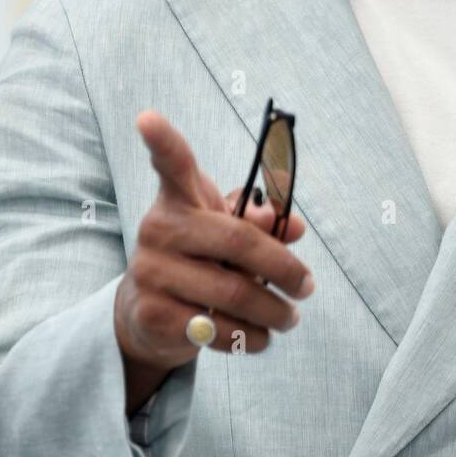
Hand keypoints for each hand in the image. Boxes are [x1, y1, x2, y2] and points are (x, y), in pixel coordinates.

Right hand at [115, 111, 313, 406]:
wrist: (147, 316)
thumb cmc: (199, 260)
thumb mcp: (227, 233)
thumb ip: (260, 223)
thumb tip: (294, 226)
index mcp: (178, 198)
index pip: (171, 163)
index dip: (162, 140)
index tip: (148, 118)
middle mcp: (159, 229)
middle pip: (238, 242)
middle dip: (284, 268)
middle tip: (308, 286)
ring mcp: (151, 271)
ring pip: (234, 293)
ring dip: (274, 311)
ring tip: (290, 317)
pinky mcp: (152, 314)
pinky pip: (218, 328)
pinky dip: (250, 338)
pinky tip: (260, 338)